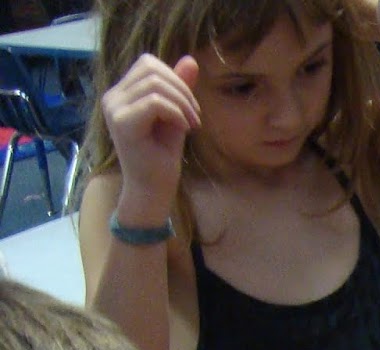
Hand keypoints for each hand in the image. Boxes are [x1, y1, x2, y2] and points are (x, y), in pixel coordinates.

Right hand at [99, 53, 201, 223]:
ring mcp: (113, 109)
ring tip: (191, 124)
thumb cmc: (162, 155)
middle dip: (182, 90)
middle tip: (195, 117)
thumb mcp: (175, 114)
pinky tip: (184, 129)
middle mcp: (112, 98)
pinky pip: (155, 102)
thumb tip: (190, 60)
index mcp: (121, 93)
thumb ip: (179, 88)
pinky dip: (176, 113)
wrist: (153, 188)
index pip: (148, 64)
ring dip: (182, 103)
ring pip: (155, 84)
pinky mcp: (121, 123)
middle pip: (151, 69)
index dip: (175, 79)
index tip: (190, 108)